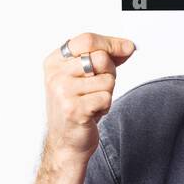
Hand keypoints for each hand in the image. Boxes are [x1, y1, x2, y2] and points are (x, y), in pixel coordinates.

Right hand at [42, 32, 136, 165]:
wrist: (66, 143)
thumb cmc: (77, 107)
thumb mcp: (84, 78)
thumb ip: (103, 58)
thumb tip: (128, 46)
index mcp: (54, 62)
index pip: (87, 40)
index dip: (111, 43)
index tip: (128, 47)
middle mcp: (55, 75)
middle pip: (100, 58)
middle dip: (110, 72)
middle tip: (100, 87)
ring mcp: (63, 92)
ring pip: (107, 79)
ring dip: (107, 93)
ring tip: (93, 102)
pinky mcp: (74, 109)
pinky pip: (106, 98)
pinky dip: (106, 106)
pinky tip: (93, 113)